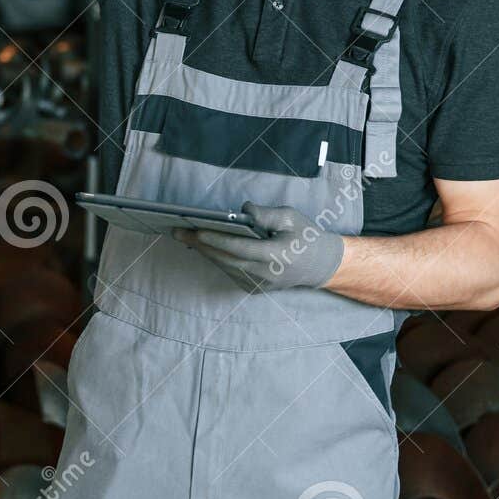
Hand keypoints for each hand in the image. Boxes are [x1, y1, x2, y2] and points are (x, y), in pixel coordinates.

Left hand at [172, 201, 343, 292]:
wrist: (320, 265)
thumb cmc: (306, 236)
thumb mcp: (291, 217)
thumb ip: (266, 214)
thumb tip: (242, 210)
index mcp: (276, 256)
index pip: (240, 248)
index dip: (217, 240)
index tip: (197, 231)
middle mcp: (265, 274)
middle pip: (226, 259)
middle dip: (201, 245)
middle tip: (178, 231)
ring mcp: (260, 284)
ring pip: (226, 267)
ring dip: (205, 252)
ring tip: (184, 236)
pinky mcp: (256, 288)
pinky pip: (231, 272)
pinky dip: (217, 259)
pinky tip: (203, 247)